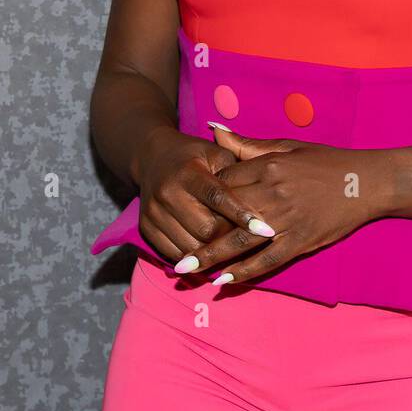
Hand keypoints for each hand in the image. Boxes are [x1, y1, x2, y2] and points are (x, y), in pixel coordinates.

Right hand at [134, 124, 276, 266]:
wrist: (154, 158)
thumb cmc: (196, 157)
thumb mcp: (217, 154)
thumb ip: (237, 171)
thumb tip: (262, 196)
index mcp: (188, 172)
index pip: (218, 197)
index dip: (242, 214)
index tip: (266, 229)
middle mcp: (167, 192)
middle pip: (205, 229)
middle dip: (230, 238)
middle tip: (249, 241)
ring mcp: (154, 212)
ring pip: (190, 246)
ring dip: (213, 253)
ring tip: (232, 249)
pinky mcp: (145, 227)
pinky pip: (173, 253)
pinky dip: (193, 256)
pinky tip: (207, 252)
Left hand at [172, 123, 392, 281]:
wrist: (367, 182)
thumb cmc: (326, 161)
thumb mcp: (287, 146)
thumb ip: (247, 145)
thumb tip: (214, 130)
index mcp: (268, 167)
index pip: (224, 185)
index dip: (204, 199)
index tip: (187, 210)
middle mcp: (273, 194)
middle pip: (225, 217)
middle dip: (197, 234)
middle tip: (172, 255)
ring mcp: (287, 220)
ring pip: (241, 242)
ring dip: (212, 258)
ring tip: (187, 270)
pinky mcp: (301, 240)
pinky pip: (268, 259)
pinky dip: (246, 271)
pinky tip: (225, 281)